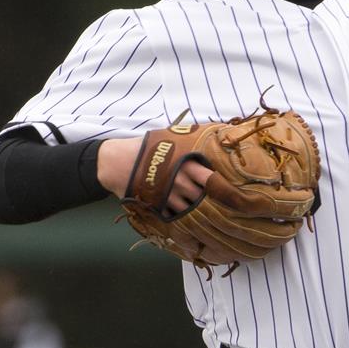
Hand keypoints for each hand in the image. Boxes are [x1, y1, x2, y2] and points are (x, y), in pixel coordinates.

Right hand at [97, 136, 213, 214]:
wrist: (118, 163)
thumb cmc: (147, 148)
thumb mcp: (171, 137)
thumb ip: (193, 140)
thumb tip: (218, 131)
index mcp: (187, 164)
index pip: (212, 179)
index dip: (222, 187)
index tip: (229, 192)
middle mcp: (180, 182)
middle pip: (203, 197)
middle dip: (207, 199)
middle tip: (211, 200)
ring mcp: (169, 196)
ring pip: (190, 209)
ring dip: (194, 209)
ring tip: (197, 207)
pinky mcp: (159, 207)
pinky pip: (175, 216)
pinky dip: (180, 215)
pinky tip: (181, 212)